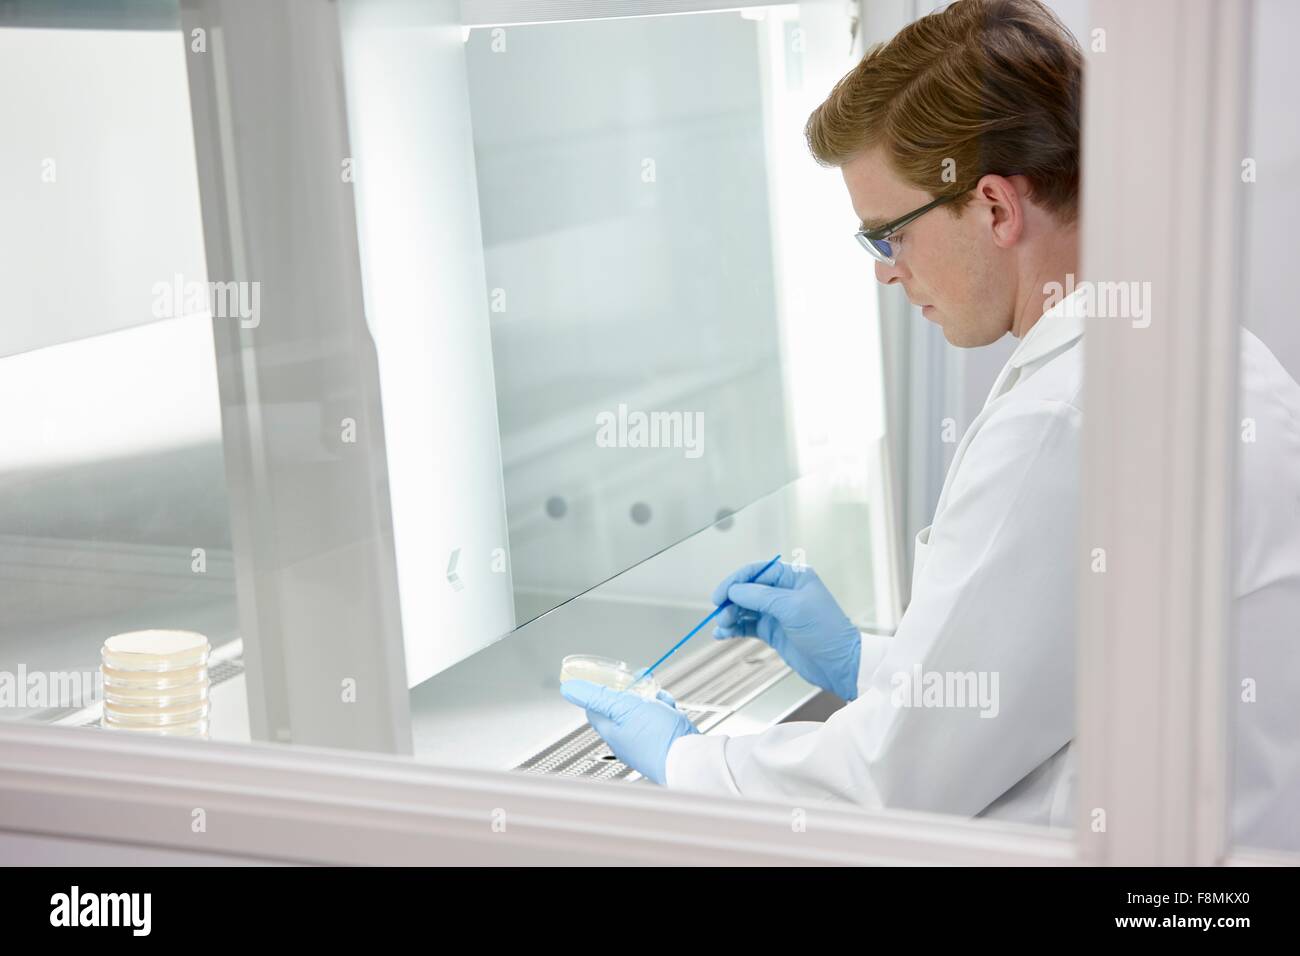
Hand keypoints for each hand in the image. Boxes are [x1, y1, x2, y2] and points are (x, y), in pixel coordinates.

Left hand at [560, 680, 698, 784]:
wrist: (689, 759)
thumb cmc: (657, 738)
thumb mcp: (623, 707)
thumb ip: (595, 696)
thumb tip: (569, 689)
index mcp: (611, 731)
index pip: (597, 706)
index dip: (603, 689)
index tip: (611, 678)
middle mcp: (626, 738)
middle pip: (622, 707)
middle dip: (634, 692)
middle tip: (642, 682)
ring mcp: (645, 741)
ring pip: (644, 712)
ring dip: (652, 700)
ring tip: (660, 699)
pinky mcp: (662, 742)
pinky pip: (660, 721)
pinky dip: (665, 711)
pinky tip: (671, 710)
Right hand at [711, 560, 862, 700]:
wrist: (839, 664)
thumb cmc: (824, 630)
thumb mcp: (792, 608)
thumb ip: (760, 597)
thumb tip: (733, 591)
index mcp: (793, 577)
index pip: (757, 571)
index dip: (735, 581)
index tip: (720, 596)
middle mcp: (783, 592)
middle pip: (747, 589)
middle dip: (731, 601)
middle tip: (721, 615)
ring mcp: (777, 612)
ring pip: (745, 608)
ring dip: (730, 616)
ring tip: (722, 628)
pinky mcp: (773, 631)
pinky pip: (748, 625)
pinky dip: (734, 629)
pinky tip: (722, 635)